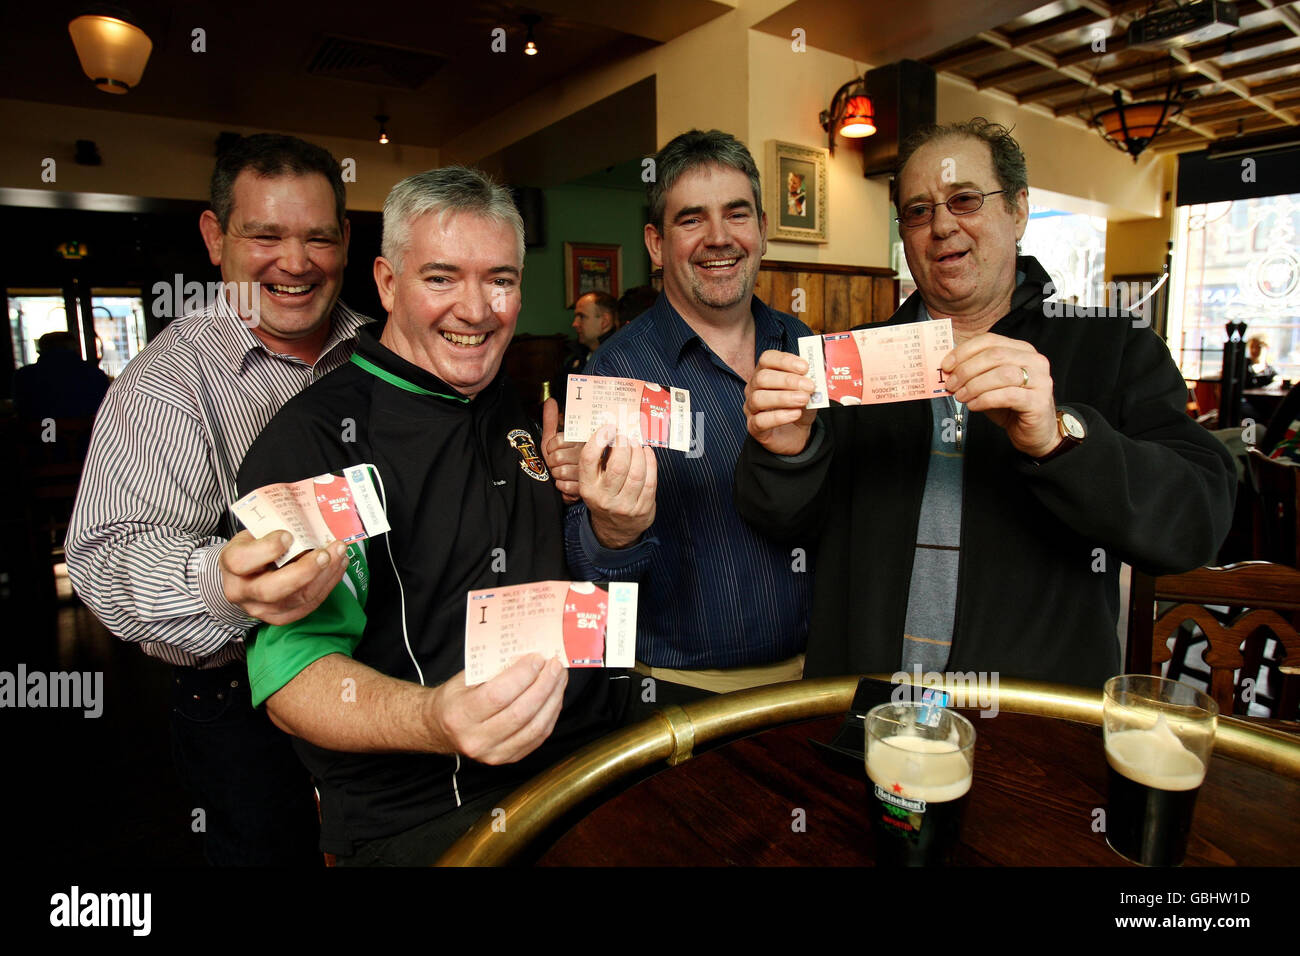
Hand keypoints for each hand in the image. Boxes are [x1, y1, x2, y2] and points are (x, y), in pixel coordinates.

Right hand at [220, 530, 346, 625]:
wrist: (242, 577)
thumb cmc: (252, 549)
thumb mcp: (253, 534)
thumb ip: (273, 529)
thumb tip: (306, 519)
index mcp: (231, 565)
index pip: (242, 561)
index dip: (268, 548)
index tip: (288, 535)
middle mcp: (242, 592)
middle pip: (272, 589)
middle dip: (304, 571)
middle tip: (325, 553)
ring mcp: (262, 609)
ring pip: (298, 599)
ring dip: (324, 575)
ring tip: (339, 554)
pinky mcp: (281, 617)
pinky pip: (309, 605)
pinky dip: (327, 584)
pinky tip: (337, 566)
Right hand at [429, 655, 567, 764]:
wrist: (442, 729)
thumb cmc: (455, 699)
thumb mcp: (465, 678)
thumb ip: (494, 669)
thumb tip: (528, 654)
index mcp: (460, 715)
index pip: (498, 696)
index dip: (522, 676)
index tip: (537, 658)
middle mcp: (476, 740)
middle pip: (521, 713)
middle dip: (544, 686)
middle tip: (555, 665)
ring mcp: (493, 754)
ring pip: (535, 727)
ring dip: (553, 699)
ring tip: (559, 678)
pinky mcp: (509, 759)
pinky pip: (538, 737)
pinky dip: (551, 714)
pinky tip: (554, 696)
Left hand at [541, 397, 579, 503]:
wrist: (573, 482)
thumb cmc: (562, 459)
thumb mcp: (554, 438)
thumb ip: (551, 421)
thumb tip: (550, 401)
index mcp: (582, 439)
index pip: (558, 441)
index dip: (550, 447)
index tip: (554, 450)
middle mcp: (588, 453)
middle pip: (557, 457)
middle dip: (551, 462)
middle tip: (557, 463)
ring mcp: (588, 472)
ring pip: (560, 472)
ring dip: (556, 474)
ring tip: (562, 472)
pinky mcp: (586, 487)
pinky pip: (564, 486)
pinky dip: (561, 486)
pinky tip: (566, 482)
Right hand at [579, 424, 656, 549]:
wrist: (615, 529)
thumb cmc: (604, 496)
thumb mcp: (592, 482)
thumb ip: (598, 460)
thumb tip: (610, 431)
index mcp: (588, 488)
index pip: (589, 459)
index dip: (599, 439)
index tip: (608, 428)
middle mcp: (604, 498)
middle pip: (617, 465)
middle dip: (623, 445)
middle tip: (625, 436)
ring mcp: (625, 505)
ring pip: (636, 473)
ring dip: (638, 452)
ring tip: (635, 443)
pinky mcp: (642, 508)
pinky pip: (650, 481)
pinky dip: (650, 462)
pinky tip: (647, 453)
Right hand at [743, 349, 816, 455]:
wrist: (797, 433)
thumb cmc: (799, 407)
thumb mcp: (808, 391)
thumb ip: (810, 381)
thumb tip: (818, 373)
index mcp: (766, 372)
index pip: (767, 359)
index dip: (785, 360)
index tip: (805, 367)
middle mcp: (754, 388)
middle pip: (762, 377)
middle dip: (788, 380)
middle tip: (809, 386)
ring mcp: (751, 408)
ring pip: (758, 398)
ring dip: (783, 398)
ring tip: (803, 400)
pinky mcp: (754, 427)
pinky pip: (760, 420)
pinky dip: (779, 416)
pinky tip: (795, 414)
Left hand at [941, 333, 1058, 457]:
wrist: (1033, 432)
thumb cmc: (1010, 406)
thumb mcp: (988, 384)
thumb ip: (974, 372)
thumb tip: (947, 367)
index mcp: (1021, 350)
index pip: (990, 341)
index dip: (964, 351)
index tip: (946, 365)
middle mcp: (1034, 361)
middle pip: (995, 356)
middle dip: (967, 370)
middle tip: (951, 384)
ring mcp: (1040, 380)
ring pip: (1001, 374)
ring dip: (974, 386)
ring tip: (961, 396)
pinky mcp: (1038, 401)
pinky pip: (1007, 395)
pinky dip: (985, 399)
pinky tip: (974, 405)